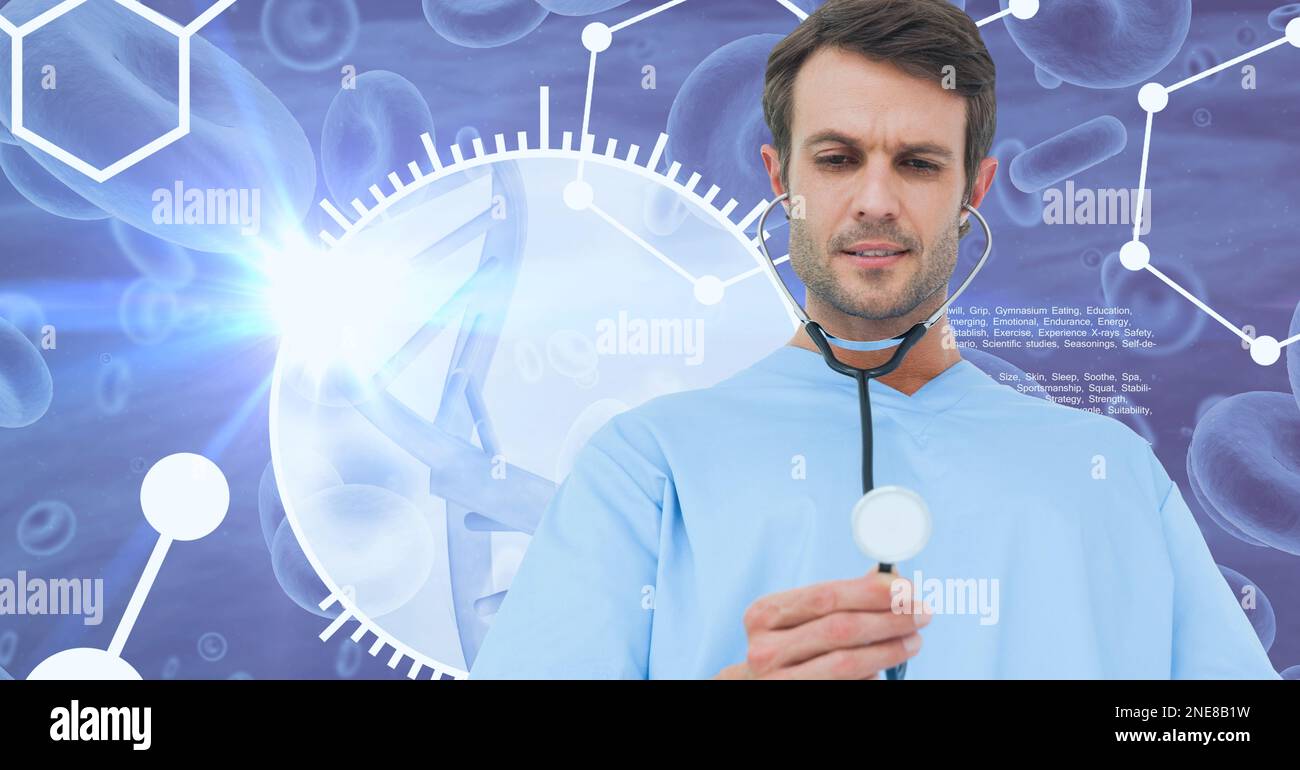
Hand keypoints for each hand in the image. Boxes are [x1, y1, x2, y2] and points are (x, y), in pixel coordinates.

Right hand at [714, 567, 930, 679]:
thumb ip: (841, 596)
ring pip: (846, 663)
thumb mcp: (800, 616)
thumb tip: (891, 577)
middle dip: (888, 619)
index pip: (825, 596)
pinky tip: (883, 668)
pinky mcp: (793, 697)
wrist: (757, 686)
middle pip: (839, 629)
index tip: (907, 588)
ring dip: (889, 650)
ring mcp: (777, 681)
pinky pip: (846, 686)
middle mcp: (764, 649)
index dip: (870, 591)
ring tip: (914, 640)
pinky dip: (870, 675)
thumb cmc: (788, 645)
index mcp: (764, 615)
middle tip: (921, 614)